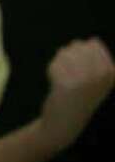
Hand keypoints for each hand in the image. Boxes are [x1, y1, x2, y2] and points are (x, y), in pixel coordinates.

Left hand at [38, 38, 114, 153]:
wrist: (65, 122)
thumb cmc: (77, 94)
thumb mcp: (95, 75)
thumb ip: (96, 55)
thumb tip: (93, 39)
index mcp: (112, 72)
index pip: (92, 43)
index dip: (80, 54)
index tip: (82, 72)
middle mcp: (104, 75)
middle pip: (77, 45)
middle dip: (68, 57)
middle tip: (70, 76)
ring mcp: (87, 80)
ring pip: (64, 52)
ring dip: (59, 64)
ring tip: (65, 81)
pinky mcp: (68, 85)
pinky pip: (54, 64)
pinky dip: (51, 70)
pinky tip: (57, 85)